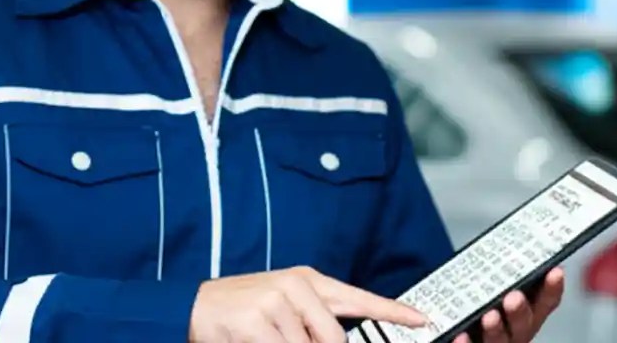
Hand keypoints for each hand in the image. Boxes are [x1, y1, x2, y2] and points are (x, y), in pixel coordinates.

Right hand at [188, 266, 426, 342]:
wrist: (194, 307)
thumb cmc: (244, 312)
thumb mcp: (285, 307)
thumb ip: (316, 323)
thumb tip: (340, 341)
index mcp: (309, 281)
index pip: (361, 298)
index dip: (394, 312)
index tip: (422, 320)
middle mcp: (297, 286)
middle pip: (335, 340)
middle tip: (292, 341)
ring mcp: (277, 302)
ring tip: (266, 339)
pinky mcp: (257, 321)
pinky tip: (255, 342)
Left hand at [454, 268, 564, 342]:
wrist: (452, 327)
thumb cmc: (474, 299)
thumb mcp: (487, 282)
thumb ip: (494, 271)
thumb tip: (496, 246)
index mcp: (527, 312)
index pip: (546, 301)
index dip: (552, 289)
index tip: (555, 272)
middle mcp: (516, 331)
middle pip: (525, 324)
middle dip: (521, 311)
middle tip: (514, 297)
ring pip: (501, 341)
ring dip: (496, 330)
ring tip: (489, 316)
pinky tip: (461, 336)